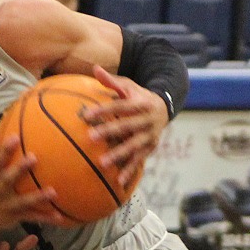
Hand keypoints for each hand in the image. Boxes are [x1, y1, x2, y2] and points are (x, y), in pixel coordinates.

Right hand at [0, 123, 69, 232]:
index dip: (4, 150)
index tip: (15, 137)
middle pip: (8, 179)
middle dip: (19, 169)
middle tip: (34, 158)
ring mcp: (7, 205)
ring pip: (23, 201)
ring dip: (38, 197)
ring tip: (53, 192)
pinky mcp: (16, 217)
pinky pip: (33, 217)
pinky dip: (46, 218)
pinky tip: (60, 217)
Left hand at [80, 64, 166, 189]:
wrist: (164, 107)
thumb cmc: (138, 96)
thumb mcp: (128, 86)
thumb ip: (111, 81)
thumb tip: (94, 68)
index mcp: (141, 103)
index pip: (120, 106)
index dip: (104, 110)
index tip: (86, 115)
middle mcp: (148, 120)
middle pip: (127, 126)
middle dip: (109, 132)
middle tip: (90, 137)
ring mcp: (151, 135)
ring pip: (134, 146)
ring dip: (119, 155)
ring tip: (102, 163)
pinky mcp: (151, 147)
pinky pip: (139, 160)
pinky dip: (130, 170)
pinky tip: (119, 182)